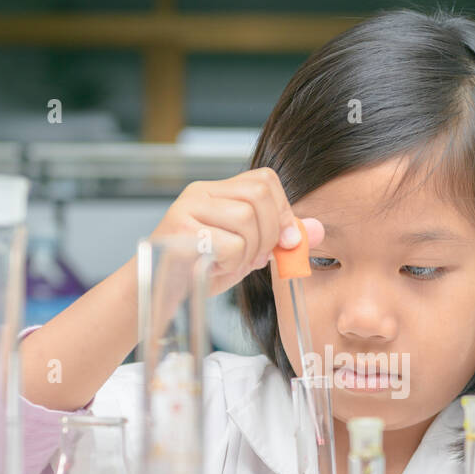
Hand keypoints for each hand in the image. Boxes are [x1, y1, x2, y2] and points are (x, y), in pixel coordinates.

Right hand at [148, 166, 324, 296]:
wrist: (156, 293)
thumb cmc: (199, 271)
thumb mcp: (248, 252)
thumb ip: (280, 239)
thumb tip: (318, 230)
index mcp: (217, 191)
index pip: (265, 180)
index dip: (283, 211)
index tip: (283, 241)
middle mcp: (201, 192)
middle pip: (259, 196)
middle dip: (269, 234)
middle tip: (255, 258)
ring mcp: (188, 208)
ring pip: (246, 219)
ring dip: (248, 252)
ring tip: (230, 264)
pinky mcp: (180, 230)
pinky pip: (229, 244)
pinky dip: (230, 264)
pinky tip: (214, 269)